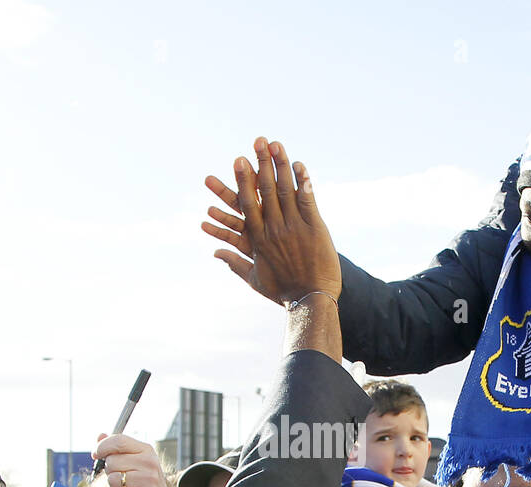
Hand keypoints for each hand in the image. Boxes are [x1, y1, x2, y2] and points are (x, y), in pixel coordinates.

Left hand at [93, 433, 187, 486]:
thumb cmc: (143, 485)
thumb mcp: (132, 463)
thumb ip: (115, 449)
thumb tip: (100, 435)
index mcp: (146, 450)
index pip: (119, 440)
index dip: (102, 446)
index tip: (95, 454)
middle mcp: (149, 462)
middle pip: (112, 461)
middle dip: (109, 472)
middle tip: (121, 479)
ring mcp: (149, 479)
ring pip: (112, 479)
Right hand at [203, 137, 340, 304]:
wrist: (312, 300)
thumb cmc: (282, 292)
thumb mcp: (254, 279)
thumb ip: (234, 263)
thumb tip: (215, 253)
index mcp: (258, 239)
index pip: (248, 203)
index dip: (244, 180)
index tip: (238, 160)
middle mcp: (275, 228)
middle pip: (266, 190)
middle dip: (262, 163)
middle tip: (258, 141)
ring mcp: (295, 226)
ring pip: (287, 190)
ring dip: (281, 165)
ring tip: (277, 144)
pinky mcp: (315, 227)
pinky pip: (307, 199)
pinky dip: (303, 181)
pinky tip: (299, 164)